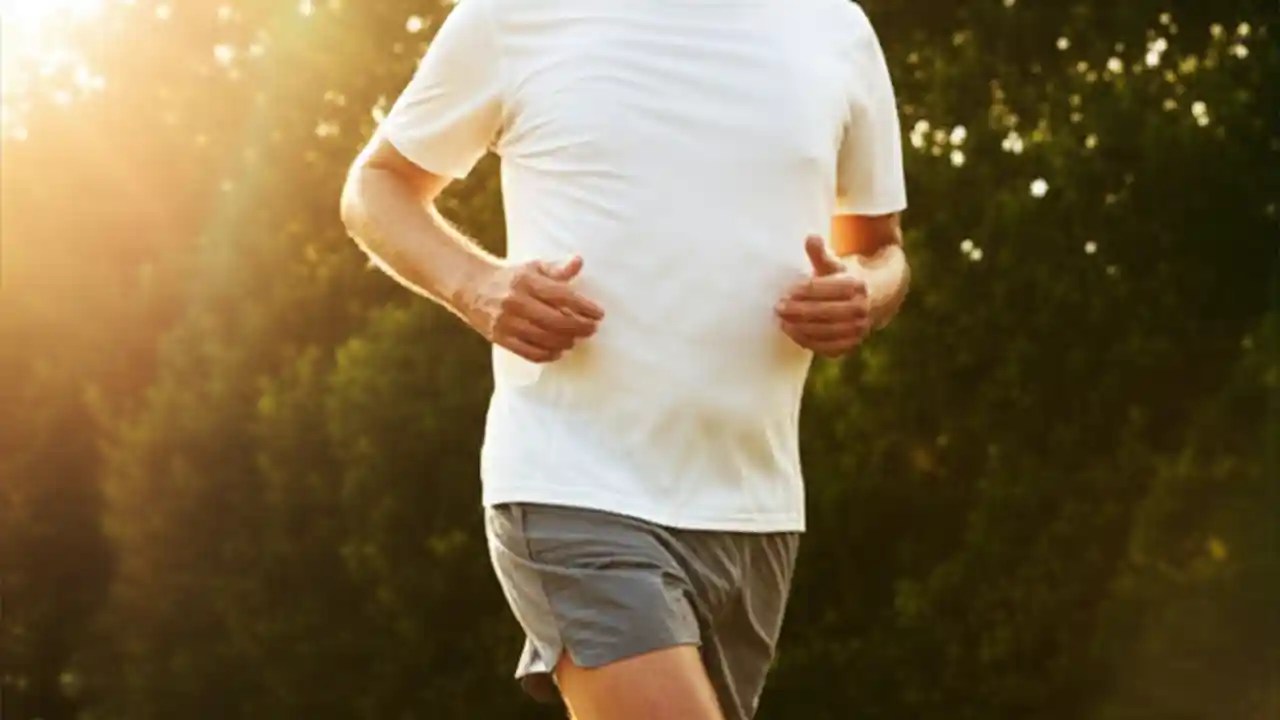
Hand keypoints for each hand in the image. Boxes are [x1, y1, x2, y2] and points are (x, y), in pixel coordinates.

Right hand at [462, 255, 604, 362]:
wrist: (471, 287)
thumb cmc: (510, 277)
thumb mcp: (532, 267)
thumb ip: (557, 269)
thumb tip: (579, 262)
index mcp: (527, 281)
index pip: (562, 296)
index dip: (584, 306)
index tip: (599, 314)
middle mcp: (516, 302)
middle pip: (555, 320)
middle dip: (579, 327)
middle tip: (592, 329)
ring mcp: (507, 322)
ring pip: (544, 338)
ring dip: (566, 341)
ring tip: (577, 339)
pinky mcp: (500, 338)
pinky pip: (528, 352)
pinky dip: (547, 354)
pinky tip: (559, 351)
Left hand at [775, 235, 871, 356]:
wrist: (870, 301)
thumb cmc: (843, 280)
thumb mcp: (833, 265)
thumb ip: (820, 253)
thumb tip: (810, 237)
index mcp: (857, 285)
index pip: (826, 288)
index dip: (803, 291)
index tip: (785, 293)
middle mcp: (861, 308)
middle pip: (825, 311)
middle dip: (799, 311)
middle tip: (778, 309)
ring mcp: (859, 329)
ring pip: (826, 331)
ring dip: (801, 328)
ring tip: (782, 322)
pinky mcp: (852, 345)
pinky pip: (828, 347)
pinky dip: (809, 342)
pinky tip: (793, 333)